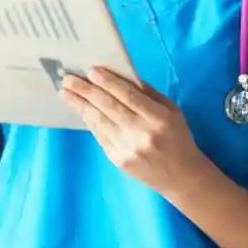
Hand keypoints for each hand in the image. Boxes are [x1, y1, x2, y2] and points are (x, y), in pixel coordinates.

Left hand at [60, 67, 210, 198]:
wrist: (181, 177)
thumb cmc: (177, 137)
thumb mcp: (172, 111)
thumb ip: (147, 93)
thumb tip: (120, 75)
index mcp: (159, 119)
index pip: (129, 97)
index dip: (109, 82)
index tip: (91, 70)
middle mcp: (142, 134)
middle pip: (109, 107)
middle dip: (86, 91)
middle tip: (68, 79)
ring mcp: (128, 149)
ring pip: (100, 122)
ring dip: (81, 105)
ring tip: (66, 92)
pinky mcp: (118, 160)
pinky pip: (100, 135)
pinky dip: (89, 120)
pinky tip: (81, 109)